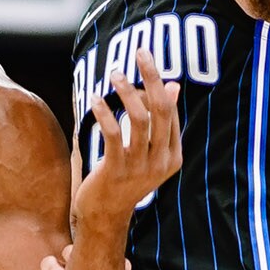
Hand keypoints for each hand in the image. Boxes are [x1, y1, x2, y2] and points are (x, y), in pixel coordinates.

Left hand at [74, 54, 181, 232]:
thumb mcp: (148, 153)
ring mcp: (139, 167)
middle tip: (140, 51)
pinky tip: (95, 100)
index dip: (158, 83)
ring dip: (126, 92)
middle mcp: (160, 161)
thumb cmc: (125, 180)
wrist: (104, 217)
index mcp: (172, 156)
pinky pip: (113, 134)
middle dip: (151, 76)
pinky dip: (105, 113)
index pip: (169, 112)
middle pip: (160, 109)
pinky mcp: (116, 170)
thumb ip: (159, 124)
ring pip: (139, 118)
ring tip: (115, 74)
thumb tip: (173, 86)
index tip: (146, 61)